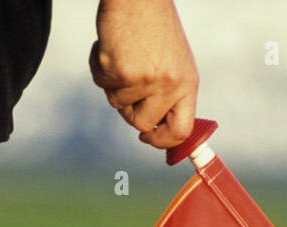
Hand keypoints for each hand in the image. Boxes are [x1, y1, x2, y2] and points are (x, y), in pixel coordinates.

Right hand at [89, 0, 198, 148]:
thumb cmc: (152, 25)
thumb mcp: (172, 61)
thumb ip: (168, 94)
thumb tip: (153, 129)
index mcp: (187, 83)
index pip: (181, 130)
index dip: (163, 141)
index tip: (148, 138)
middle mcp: (170, 85)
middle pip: (143, 124)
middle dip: (129, 109)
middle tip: (126, 81)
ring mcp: (146, 81)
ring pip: (117, 104)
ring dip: (113, 82)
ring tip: (122, 54)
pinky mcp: (121, 72)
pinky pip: (101, 84)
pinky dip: (99, 66)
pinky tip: (109, 47)